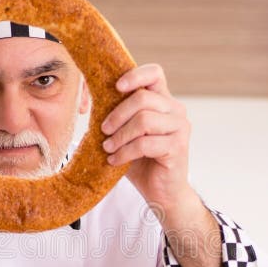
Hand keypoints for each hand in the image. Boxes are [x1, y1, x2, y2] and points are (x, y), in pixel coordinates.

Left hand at [101, 64, 194, 213]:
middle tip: (103, 130)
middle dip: (117, 115)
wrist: (162, 193)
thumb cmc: (142, 162)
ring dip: (120, 136)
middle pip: (142, 98)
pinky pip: (145, 144)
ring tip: (107, 148)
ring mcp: (180, 128)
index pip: (155, 73)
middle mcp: (175, 110)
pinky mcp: (178, 147)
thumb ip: (118, 118)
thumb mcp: (127, 135)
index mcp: (163, 102)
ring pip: (143, 120)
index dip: (135, 75)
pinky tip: (114, 161)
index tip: (116, 87)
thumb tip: (88, 102)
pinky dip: (125, 153)